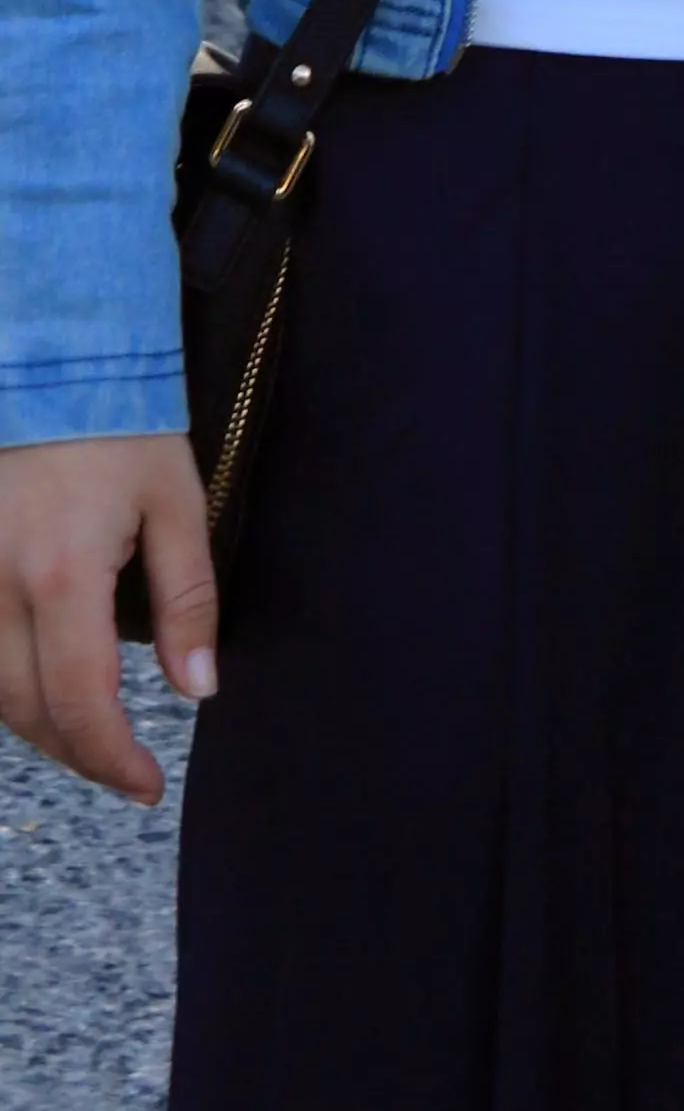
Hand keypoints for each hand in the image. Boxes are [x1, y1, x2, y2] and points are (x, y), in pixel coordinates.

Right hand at [0, 434, 216, 803]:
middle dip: (80, 754)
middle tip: (128, 771)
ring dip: (41, 728)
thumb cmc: (123, 425)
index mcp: (60, 574)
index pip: (79, 702)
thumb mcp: (177, 503)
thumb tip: (199, 688)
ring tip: (95, 740)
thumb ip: (189, 599)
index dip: (112, 758)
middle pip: (27, 712)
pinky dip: (9, 690)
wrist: (52, 363)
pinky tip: (47, 693)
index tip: (148, 784)